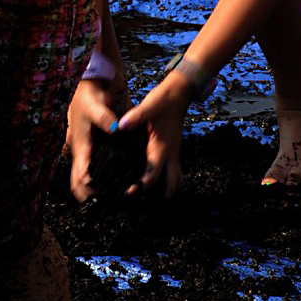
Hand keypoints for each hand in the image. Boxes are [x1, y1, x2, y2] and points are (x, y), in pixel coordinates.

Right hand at [67, 71, 130, 203]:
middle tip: (108, 206)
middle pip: (83, 179)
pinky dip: (110, 172)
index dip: (84, 190)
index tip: (94, 202)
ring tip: (118, 197)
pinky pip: (104, 162)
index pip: (78, 175)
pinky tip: (124, 178)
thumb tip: (116, 128)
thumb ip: (104, 118)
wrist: (93, 83)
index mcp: (80, 145)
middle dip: (91, 194)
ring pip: (93, 173)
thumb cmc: (89, 95)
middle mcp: (85, 150)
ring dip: (100, 185)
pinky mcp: (103, 143)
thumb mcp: (95, 104)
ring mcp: (93, 148)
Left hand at [117, 72, 194, 196]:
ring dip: (168, 191)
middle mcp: (170, 154)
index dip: (141, 187)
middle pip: (172, 185)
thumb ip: (136, 116)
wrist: (180, 91)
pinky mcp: (172, 149)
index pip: (153, 175)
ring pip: (176, 179)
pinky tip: (156, 183)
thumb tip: (120, 126)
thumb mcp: (149, 106)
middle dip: (161, 198)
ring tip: (154, 202)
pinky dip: (168, 180)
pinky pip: (173, 170)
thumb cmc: (164, 99)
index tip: (128, 194)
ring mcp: (174, 152)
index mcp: (162, 147)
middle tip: (145, 208)